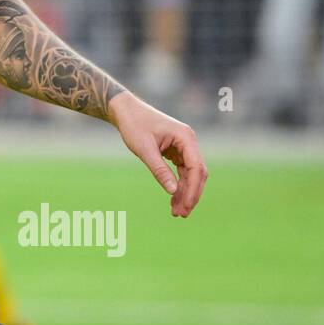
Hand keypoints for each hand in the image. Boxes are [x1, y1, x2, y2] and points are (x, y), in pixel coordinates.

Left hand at [108, 91, 207, 217]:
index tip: (186, 206)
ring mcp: (184, 146)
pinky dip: (178, 185)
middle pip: (197, 173)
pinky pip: (182, 171)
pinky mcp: (176, 151)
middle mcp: (188, 142)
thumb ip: (159, 170)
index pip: (197, 168)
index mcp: (186, 137)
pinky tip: (173, 199)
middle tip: (181, 214)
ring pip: (190, 174)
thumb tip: (173, 191)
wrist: (125, 110)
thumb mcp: (144, 149)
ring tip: (176, 212)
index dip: (193, 189)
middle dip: (191, 194)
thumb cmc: (134, 125)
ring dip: (185, 192)